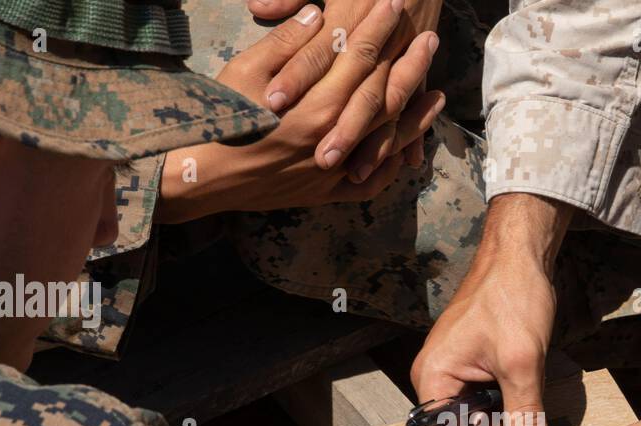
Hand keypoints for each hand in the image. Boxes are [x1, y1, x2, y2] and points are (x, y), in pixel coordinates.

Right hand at [157, 2, 442, 221]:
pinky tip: (409, 153)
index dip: (380, 28)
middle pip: (386, 97)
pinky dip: (393, 167)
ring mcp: (335, 170)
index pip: (360, 58)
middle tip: (431, 39)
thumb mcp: (245, 70)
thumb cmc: (219, 117)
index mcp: (317, 105)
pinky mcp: (328, 192)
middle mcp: (335, 139)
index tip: (396, 3)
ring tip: (439, 96)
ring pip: (389, 142)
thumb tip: (320, 14)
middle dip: (411, 65)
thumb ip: (287, 42)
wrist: (201, 177)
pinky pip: (371, 183)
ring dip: (417, 117)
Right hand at [410, 194, 572, 425]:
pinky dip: (506, 409)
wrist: (520, 255)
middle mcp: (434, 377)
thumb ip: (524, 414)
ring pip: (476, 415)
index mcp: (432, 378)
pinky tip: (527, 421)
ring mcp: (454, 370)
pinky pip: (485, 399)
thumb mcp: (521, 362)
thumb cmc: (511, 299)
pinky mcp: (474, 364)